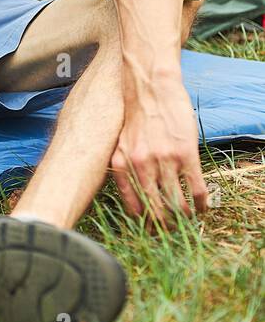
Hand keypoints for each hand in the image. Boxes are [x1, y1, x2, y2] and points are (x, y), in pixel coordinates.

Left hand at [110, 76, 207, 229]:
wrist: (150, 88)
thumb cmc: (135, 116)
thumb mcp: (119, 142)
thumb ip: (123, 165)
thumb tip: (132, 193)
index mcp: (122, 164)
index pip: (131, 203)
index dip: (142, 220)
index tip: (149, 229)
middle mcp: (141, 165)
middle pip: (154, 207)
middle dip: (163, 224)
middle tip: (169, 233)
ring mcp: (164, 160)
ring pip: (176, 200)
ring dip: (183, 216)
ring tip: (187, 222)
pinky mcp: (185, 154)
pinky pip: (195, 187)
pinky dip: (200, 202)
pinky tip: (202, 207)